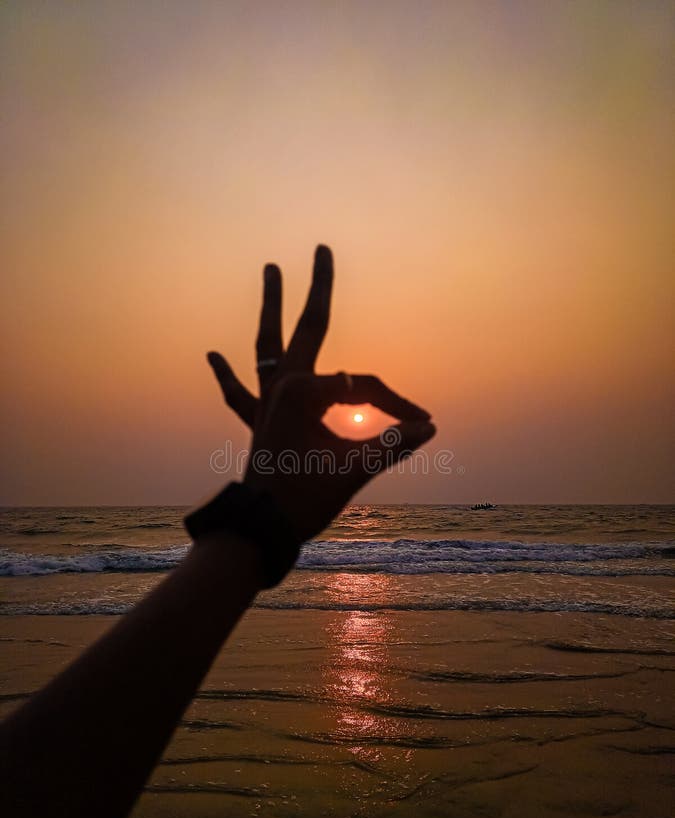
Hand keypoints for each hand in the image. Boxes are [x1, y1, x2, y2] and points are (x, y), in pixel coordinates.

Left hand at [207, 245, 434, 540]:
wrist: (259, 531)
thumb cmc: (304, 500)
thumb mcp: (354, 472)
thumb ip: (393, 444)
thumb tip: (430, 427)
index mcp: (304, 391)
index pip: (364, 387)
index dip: (398, 406)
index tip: (423, 426)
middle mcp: (281, 385)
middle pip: (306, 327)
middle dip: (316, 288)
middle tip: (321, 247)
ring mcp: (266, 402)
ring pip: (268, 345)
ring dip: (271, 308)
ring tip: (271, 269)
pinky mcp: (258, 422)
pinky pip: (239, 394)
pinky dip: (227, 376)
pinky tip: (212, 354)